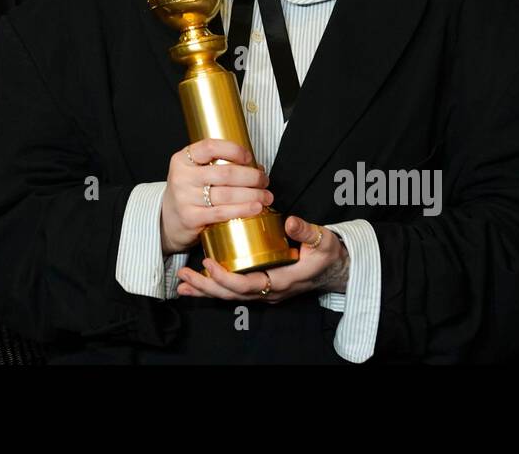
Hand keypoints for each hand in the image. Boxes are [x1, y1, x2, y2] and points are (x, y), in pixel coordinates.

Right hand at [161, 140, 271, 255]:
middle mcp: (182, 177)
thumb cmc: (188, 193)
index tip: (249, 158)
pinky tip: (255, 208)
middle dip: (251, 177)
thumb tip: (257, 167)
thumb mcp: (194, 172)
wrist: (168, 221)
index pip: (210, 147)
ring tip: (265, 196)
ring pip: (227, 194)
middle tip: (264, 181)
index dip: (234, 150)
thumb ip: (218, 166)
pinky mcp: (191, 218)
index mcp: (183, 159)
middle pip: (225, 173)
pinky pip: (222, 213)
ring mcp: (185, 198)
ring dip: (252, 195)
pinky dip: (243, 210)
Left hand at [176, 216, 349, 303]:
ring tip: (183, 283)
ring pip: (231, 296)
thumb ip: (307, 232)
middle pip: (232, 295)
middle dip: (206, 287)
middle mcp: (270, 292)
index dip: (225, 278)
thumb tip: (291, 221)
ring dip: (206, 289)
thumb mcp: (323, 241)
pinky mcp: (261, 285)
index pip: (247, 286)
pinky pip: (234, 291)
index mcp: (281, 282)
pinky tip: (199, 283)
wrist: (335, 269)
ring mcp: (265, 291)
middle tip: (184, 276)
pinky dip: (215, 288)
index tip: (208, 263)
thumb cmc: (328, 254)